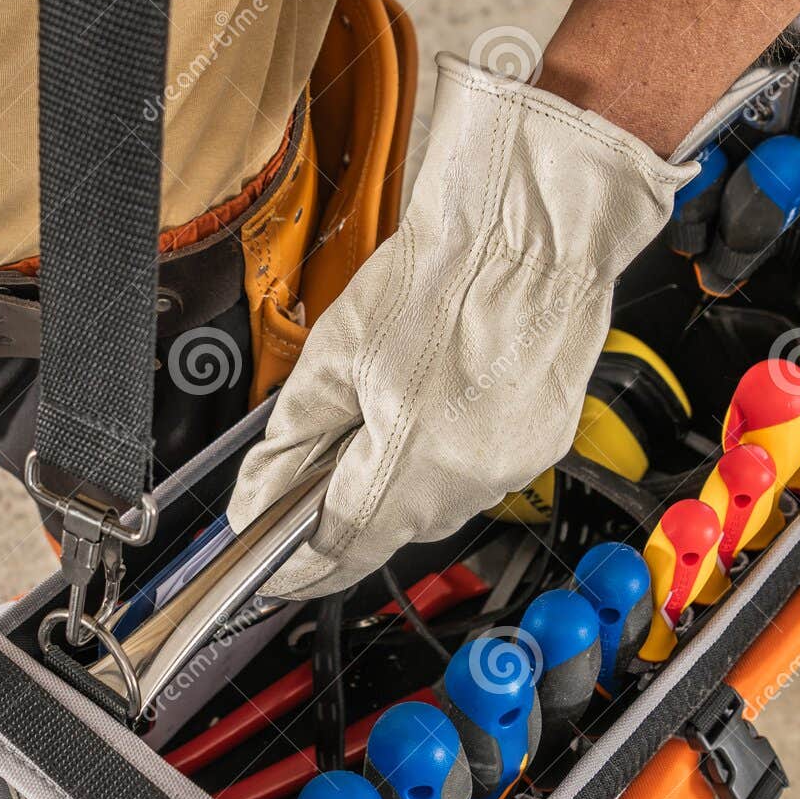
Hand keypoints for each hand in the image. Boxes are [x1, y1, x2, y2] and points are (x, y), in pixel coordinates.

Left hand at [227, 55, 691, 599]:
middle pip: (385, 532)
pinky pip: (474, 478)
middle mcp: (472, 478)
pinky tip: (423, 415)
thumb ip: (289, 442)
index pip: (342, 549)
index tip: (269, 571)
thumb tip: (257, 496)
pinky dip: (438, 462)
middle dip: (340, 515)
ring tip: (370, 427)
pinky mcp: (542, 445)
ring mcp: (514, 465)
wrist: (533, 227)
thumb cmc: (443, 272)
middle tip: (302, 484)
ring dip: (391, 487)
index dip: (298, 568)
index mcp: (414, 460)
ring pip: (431, 509)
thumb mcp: (333, 358)